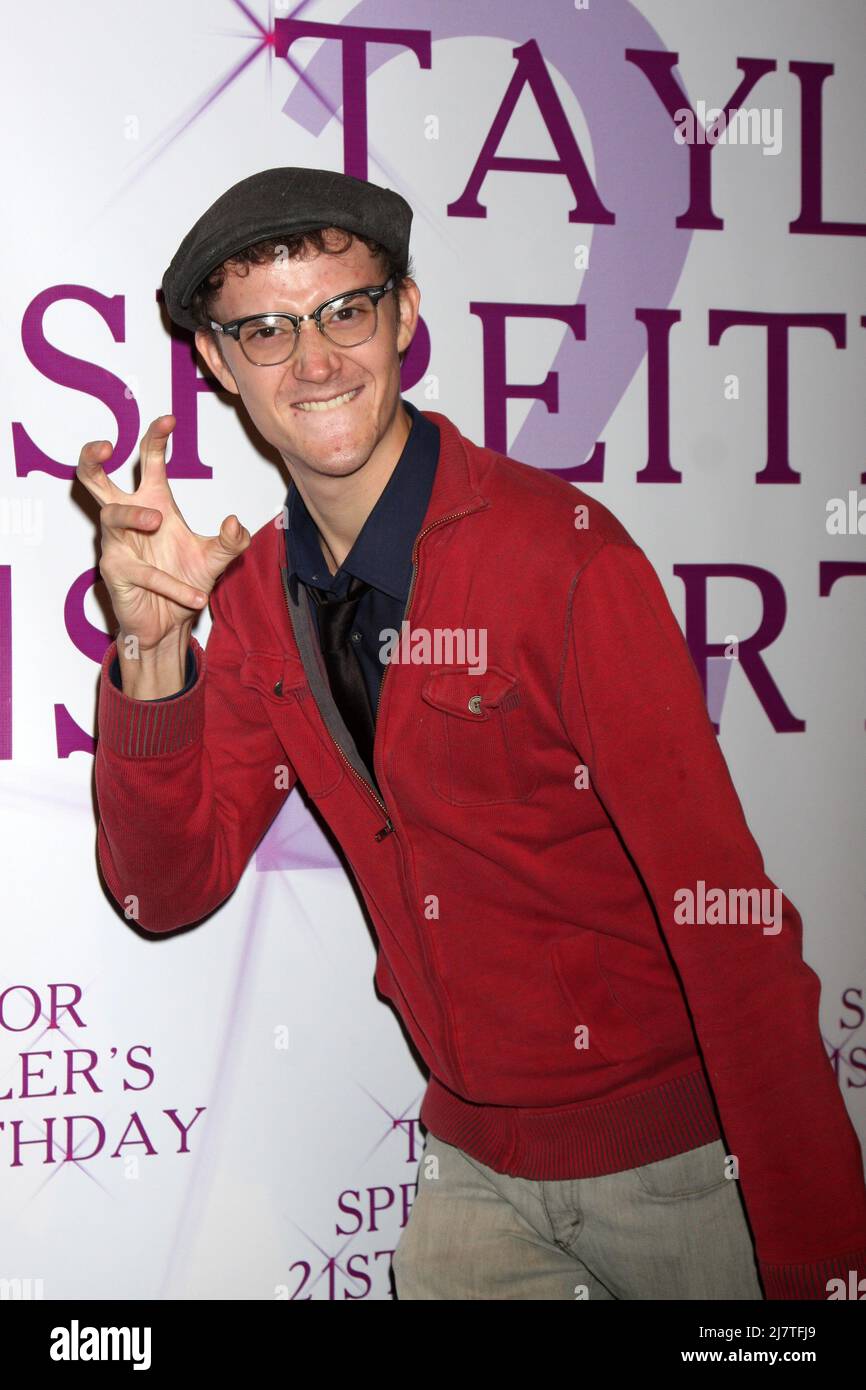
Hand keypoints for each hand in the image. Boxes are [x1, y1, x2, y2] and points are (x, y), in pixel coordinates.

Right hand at [77, 413, 249, 661]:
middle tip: (104, 445)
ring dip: (133, 514)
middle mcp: (129, 518)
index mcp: (154, 503)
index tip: (168, 419)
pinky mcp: (115, 572)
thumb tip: (236, 522)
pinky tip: (196, 597)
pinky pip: (142, 572)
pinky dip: (172, 584)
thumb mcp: (217, 560)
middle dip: (91, 458)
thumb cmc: (185, 582)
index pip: (149, 461)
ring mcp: (117, 544)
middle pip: (95, 478)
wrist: (170, 624)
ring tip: (157, 520)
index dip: (155, 438)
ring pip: (112, 516)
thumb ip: (232, 541)